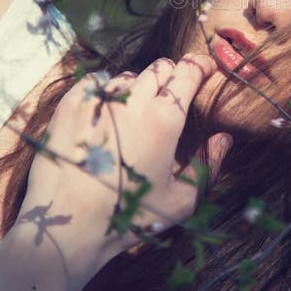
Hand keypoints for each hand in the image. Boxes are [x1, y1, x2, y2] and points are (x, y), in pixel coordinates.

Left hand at [16, 54, 231, 266]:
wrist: (67, 225)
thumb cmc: (128, 216)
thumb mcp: (179, 200)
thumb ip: (207, 166)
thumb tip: (223, 139)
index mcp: (165, 119)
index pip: (188, 72)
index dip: (201, 66)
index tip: (206, 69)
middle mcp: (133, 99)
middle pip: (160, 68)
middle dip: (172, 76)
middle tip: (173, 95)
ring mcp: (100, 98)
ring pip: (129, 76)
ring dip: (139, 87)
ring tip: (136, 113)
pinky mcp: (72, 103)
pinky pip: (98, 83)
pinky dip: (108, 92)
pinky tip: (107, 115)